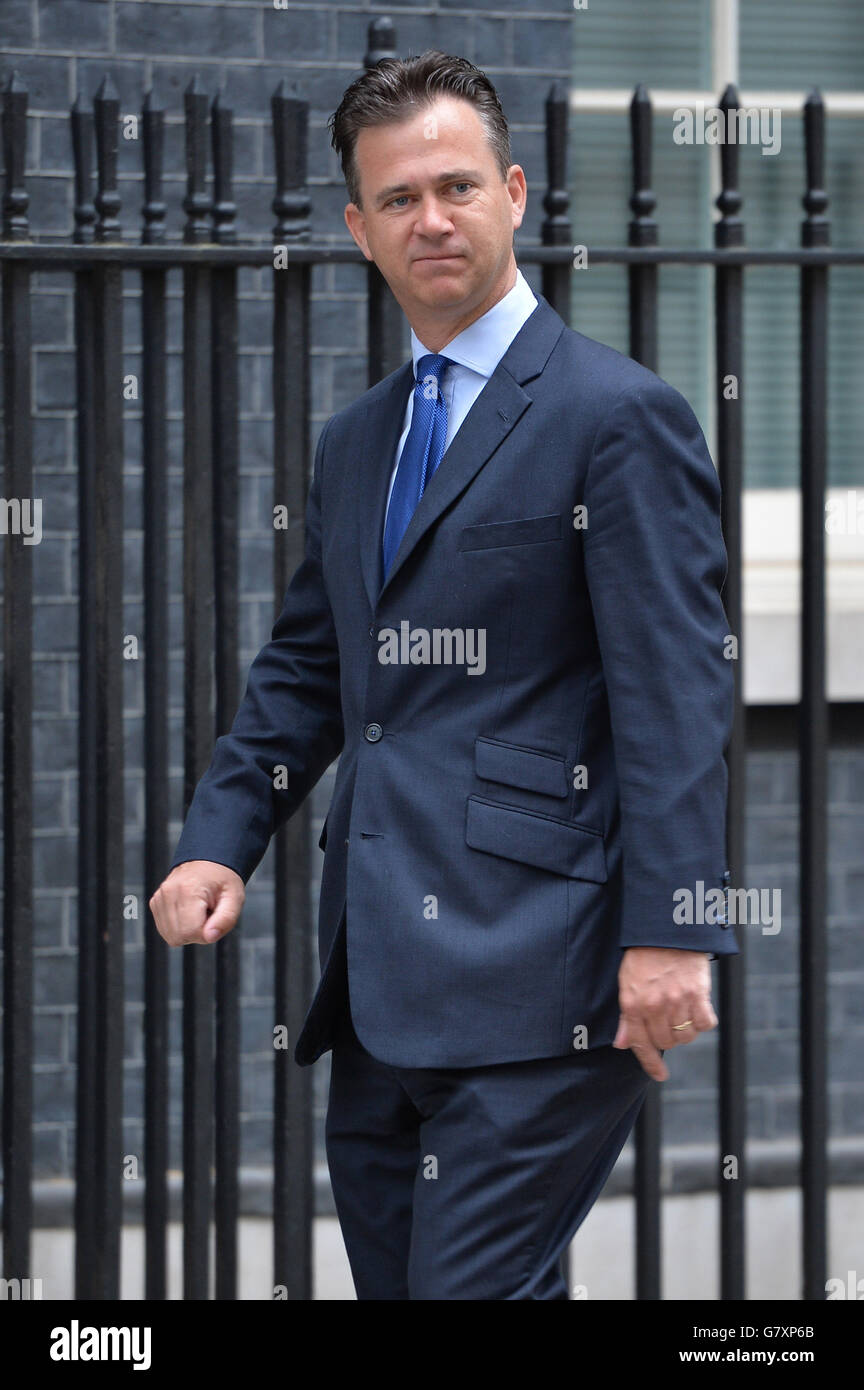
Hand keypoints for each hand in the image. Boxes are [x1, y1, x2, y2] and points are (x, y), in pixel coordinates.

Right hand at [149, 860, 244, 946]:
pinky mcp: (155, 902)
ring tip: (198, 913)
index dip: (206, 934)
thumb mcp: (235, 898)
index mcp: (188, 889)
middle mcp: (169, 892)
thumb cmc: (223, 879)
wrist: (209, 861)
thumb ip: (225, 919)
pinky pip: (165, 929)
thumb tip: (209, 937)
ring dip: (187, 931)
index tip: (214, 919)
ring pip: (170, 936)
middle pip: (178, 936)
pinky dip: (178, 927)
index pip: (190, 932)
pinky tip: (188, 913)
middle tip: (208, 915)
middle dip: (196, 934)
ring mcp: (159, 897)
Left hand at [614, 947, 716, 1081]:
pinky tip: (697, 1010)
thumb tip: (622, 1044)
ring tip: (681, 1014)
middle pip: (665, 1041)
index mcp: (633, 1003)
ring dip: (685, 1031)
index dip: (650, 1063)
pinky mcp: (698, 993)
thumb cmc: (644, 955)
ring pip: (685, 1035)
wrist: (666, 928)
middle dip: (667, 1038)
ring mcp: (677, 1000)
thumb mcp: (627, 983)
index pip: (640, 1043)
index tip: (660, 1075)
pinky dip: (702, 1022)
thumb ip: (627, 1017)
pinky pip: (705, 1023)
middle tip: (668, 1023)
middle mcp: (654, 1005)